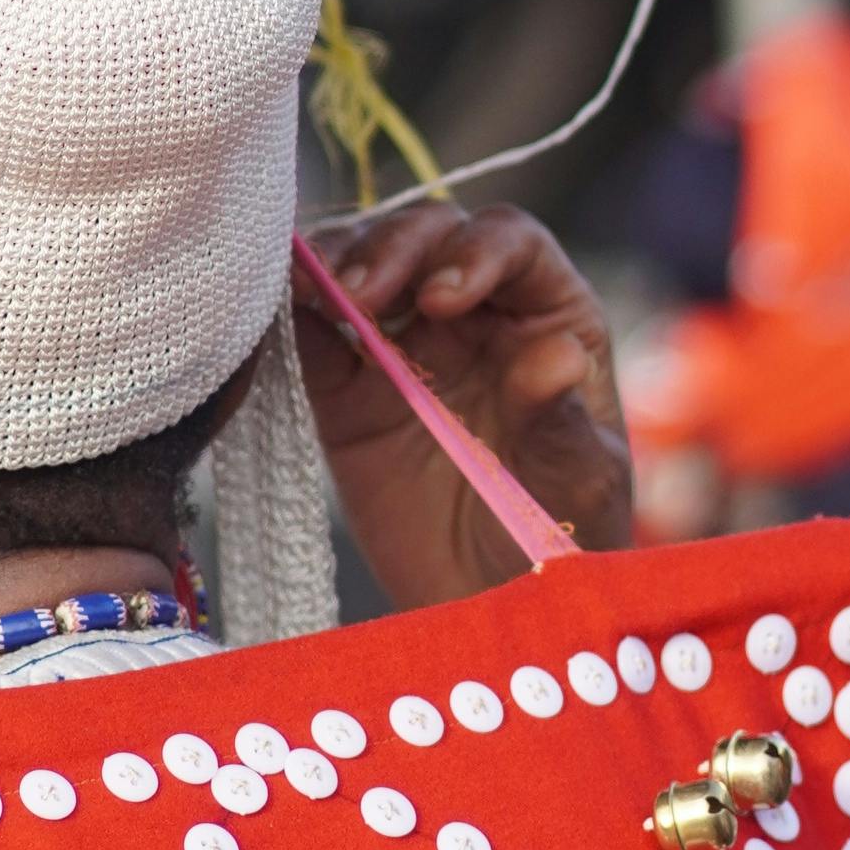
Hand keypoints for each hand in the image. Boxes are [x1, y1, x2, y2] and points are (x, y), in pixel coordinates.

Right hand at [294, 204, 631, 605]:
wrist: (489, 611)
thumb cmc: (559, 543)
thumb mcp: (576, 487)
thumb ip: (563, 423)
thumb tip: (554, 358)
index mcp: (547, 317)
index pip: (513, 244)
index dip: (475, 251)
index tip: (443, 296)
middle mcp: (475, 313)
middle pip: (431, 238)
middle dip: (393, 249)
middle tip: (361, 296)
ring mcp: (405, 346)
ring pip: (368, 266)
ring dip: (336, 265)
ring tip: (311, 292)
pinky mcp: (345, 389)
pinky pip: (312, 334)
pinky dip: (289, 314)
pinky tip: (273, 311)